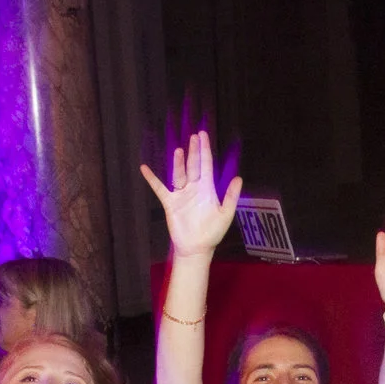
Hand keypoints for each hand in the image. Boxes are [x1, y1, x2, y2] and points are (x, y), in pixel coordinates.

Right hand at [140, 130, 240, 260]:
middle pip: (193, 166)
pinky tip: (145, 168)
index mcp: (208, 189)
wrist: (196, 248)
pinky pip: (160, 188)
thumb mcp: (225, 214)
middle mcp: (194, 188)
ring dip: (178, 163)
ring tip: (178, 150)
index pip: (206, 165)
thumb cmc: (212, 232)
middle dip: (194, 151)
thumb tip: (239, 178)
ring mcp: (181, 194)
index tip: (203, 135)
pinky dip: (152, 179)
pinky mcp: (170, 202)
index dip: (205, 150)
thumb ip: (231, 196)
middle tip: (193, 137)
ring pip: (179, 174)